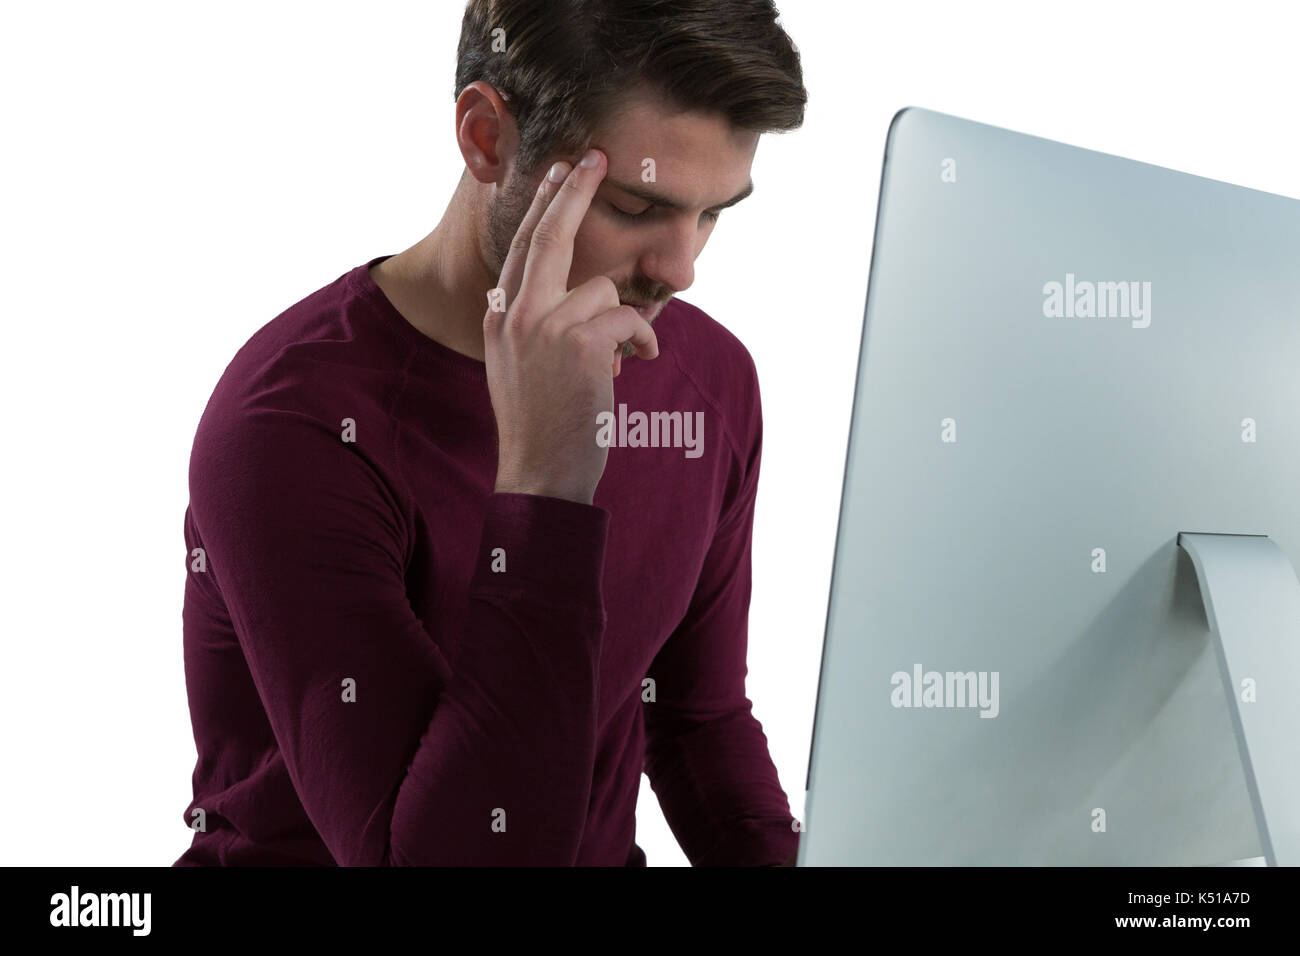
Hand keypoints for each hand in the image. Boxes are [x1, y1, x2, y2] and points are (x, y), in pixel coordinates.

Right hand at [484, 149, 658, 505]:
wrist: (539, 476)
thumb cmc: (542, 429)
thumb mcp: (520, 369)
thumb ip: (535, 328)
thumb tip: (580, 299)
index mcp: (500, 320)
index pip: (522, 250)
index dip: (543, 207)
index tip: (560, 173)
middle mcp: (515, 317)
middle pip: (548, 237)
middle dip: (574, 192)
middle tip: (596, 157)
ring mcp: (545, 328)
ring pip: (604, 290)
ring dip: (627, 321)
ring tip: (626, 357)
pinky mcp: (579, 345)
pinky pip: (628, 318)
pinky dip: (643, 338)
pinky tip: (636, 364)